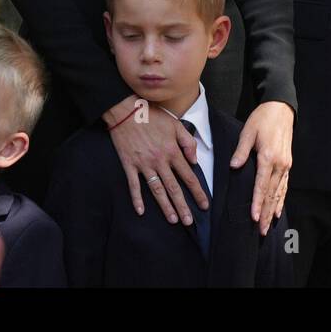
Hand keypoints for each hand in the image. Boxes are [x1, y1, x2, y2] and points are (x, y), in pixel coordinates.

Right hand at [103, 95, 206, 224]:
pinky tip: (140, 211)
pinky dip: (137, 199)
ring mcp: (144, 164)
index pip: (188, 176)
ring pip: (157, 189)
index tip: (204, 205)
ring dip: (165, 206)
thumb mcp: (175, 124)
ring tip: (172, 219)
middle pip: (174, 188)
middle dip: (182, 206)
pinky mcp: (129, 164)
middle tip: (189, 221)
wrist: (126, 110)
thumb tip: (194, 161)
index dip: (197, 192)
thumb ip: (187, 142)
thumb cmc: (152, 115)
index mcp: (172, 151)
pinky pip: (133, 185)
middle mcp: (160, 160)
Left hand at [230, 100, 293, 234]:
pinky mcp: (287, 165)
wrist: (281, 109)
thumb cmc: (262, 119)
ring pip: (279, 193)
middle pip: (271, 194)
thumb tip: (234, 166)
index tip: (253, 217)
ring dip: (272, 211)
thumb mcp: (248, 132)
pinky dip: (281, 200)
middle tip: (260, 231)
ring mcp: (285, 166)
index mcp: (268, 157)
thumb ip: (241, 151)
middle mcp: (279, 164)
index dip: (257, 202)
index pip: (261, 185)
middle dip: (265, 213)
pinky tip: (277, 211)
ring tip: (267, 226)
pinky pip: (284, 187)